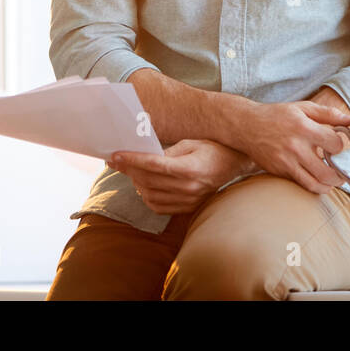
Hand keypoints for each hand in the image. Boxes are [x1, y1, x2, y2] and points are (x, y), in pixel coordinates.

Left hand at [110, 138, 251, 214]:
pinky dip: (147, 197)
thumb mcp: (190, 143)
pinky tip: (144, 186)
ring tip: (132, 171)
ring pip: (150, 196)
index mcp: (190, 168)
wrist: (233, 165)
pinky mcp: (189, 207)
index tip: (115, 156)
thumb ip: (167, 152)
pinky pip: (159, 207)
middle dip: (129, 170)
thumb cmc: (211, 149)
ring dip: (136, 184)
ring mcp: (189, 200)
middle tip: (117, 161)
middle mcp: (189, 187)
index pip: (153, 165)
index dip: (132, 160)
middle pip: (148, 181)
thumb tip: (143, 157)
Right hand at [236, 100, 349, 194]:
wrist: (246, 126)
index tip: (338, 144)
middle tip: (343, 169)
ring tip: (334, 179)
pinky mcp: (280, 171)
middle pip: (328, 172)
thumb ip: (328, 113)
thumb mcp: (302, 108)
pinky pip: (302, 184)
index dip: (341, 145)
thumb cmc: (276, 115)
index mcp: (304, 128)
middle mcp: (295, 147)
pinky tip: (319, 180)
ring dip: (329, 185)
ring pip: (316, 184)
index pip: (334, 144)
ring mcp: (286, 162)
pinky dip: (315, 186)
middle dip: (341, 174)